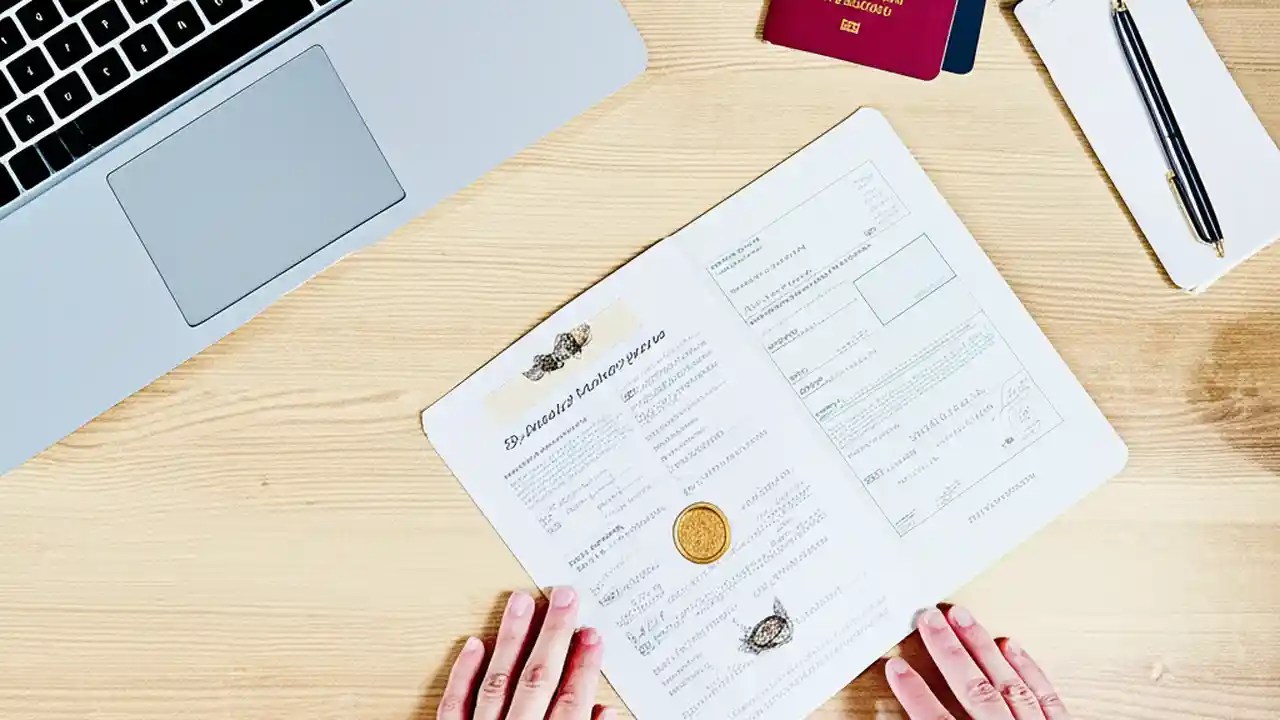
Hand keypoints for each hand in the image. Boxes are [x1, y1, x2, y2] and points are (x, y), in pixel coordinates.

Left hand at [437, 587, 613, 719]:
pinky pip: (453, 705)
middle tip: (564, 598)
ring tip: (521, 602)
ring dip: (511, 639)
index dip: (584, 666)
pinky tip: (474, 643)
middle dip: (553, 635)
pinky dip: (463, 674)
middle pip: (537, 680)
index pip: (571, 703)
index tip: (591, 634)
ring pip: (497, 682)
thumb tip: (607, 712)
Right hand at [886, 606, 1068, 719]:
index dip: (914, 692)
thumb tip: (909, 712)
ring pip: (1006, 684)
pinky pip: (1045, 697)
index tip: (896, 666)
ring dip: (981, 647)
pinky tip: (1011, 646)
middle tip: (927, 618)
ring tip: (961, 617)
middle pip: (972, 689)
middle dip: (947, 651)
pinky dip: (1028, 670)